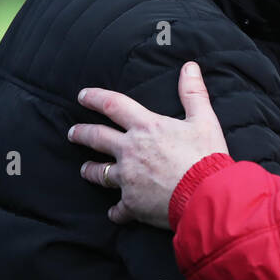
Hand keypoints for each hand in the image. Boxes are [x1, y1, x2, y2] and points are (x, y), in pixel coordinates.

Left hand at [68, 62, 228, 227]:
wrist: (206, 195)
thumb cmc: (206, 157)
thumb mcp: (204, 120)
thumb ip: (193, 93)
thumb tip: (189, 67)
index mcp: (146, 128)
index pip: (113, 105)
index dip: (95, 98)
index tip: (82, 96)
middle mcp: (130, 151)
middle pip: (96, 138)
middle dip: (81, 134)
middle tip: (72, 133)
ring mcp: (128, 178)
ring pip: (99, 173)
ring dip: (91, 170)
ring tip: (85, 170)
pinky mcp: (132, 203)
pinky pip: (118, 209)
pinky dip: (116, 211)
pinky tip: (115, 213)